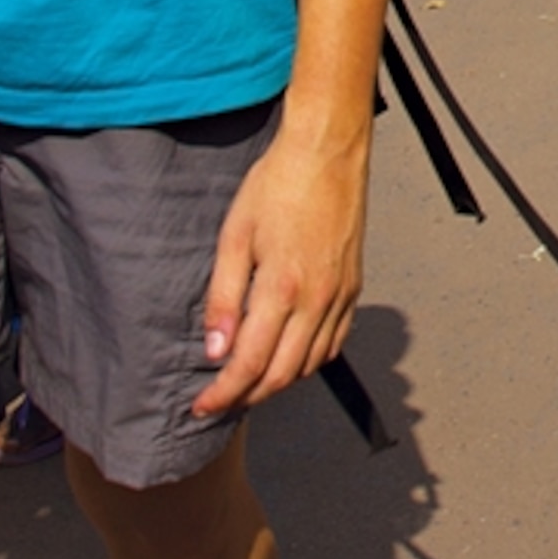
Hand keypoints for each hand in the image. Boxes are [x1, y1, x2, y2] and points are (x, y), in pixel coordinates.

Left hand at [194, 133, 369, 416]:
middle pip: (283, 375)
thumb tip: (215, 349)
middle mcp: (317, 299)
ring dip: (279, 381)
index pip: (250, 363)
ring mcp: (341, 295)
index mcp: (282, 287)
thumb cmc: (277, 184)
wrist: (327, 152)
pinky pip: (335, 342)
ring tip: (249, 379)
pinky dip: (310, 360)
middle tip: (220, 399)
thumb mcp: (234, 235)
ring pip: (312, 364)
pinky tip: (289, 353)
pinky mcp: (354, 287)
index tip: (203, 407)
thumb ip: (223, 297)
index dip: (224, 393)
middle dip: (248, 395)